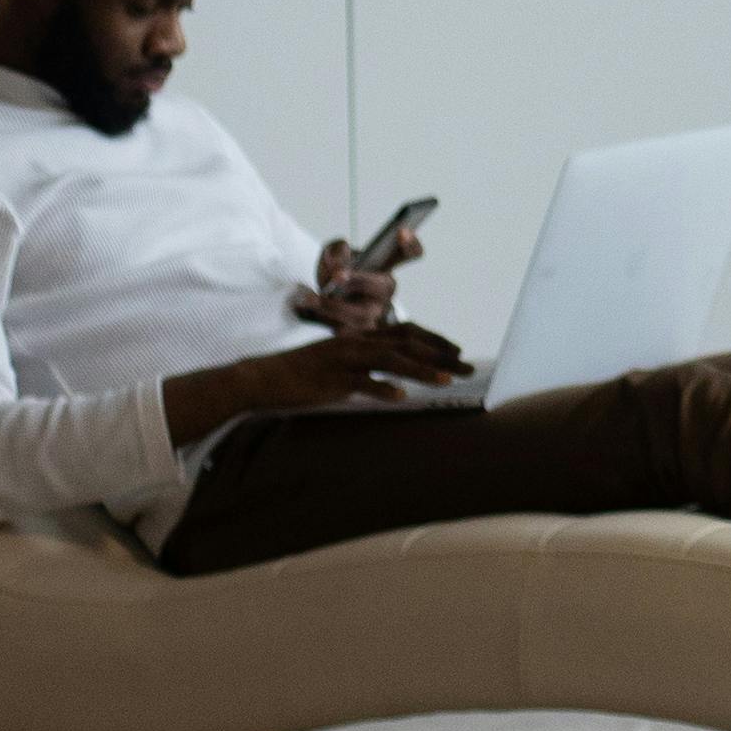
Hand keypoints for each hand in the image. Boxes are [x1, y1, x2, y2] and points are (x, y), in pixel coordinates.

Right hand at [160, 317, 471, 444]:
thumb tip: (396, 374)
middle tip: (467, 367)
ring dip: (420, 370)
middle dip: (440, 355)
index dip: (434, 340)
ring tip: (445, 381)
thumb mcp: (340, 363)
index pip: (405, 331)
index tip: (457, 351)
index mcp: (360, 338)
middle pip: (406, 343)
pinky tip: (401, 398)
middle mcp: (356, 343)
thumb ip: (366, 363)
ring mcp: (343, 360)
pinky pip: (360, 383)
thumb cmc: (304, 374)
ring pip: (390, 360)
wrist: (263, 378)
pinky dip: (381, 389)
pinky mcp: (330, 379)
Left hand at [297, 213, 423, 332]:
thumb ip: (336, 249)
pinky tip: (302, 307)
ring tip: (309, 298)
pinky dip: (320, 318)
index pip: (410, 254)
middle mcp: (384, 291)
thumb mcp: (334, 253)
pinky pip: (342, 331)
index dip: (410, 244)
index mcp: (385, 267)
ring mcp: (374, 315)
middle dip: (360, 280)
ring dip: (333, 305)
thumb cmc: (337, 274)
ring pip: (361, 315)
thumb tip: (337, 266)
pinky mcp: (357, 334)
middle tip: (337, 276)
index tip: (401, 231)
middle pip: (383, 286)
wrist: (325, 301)